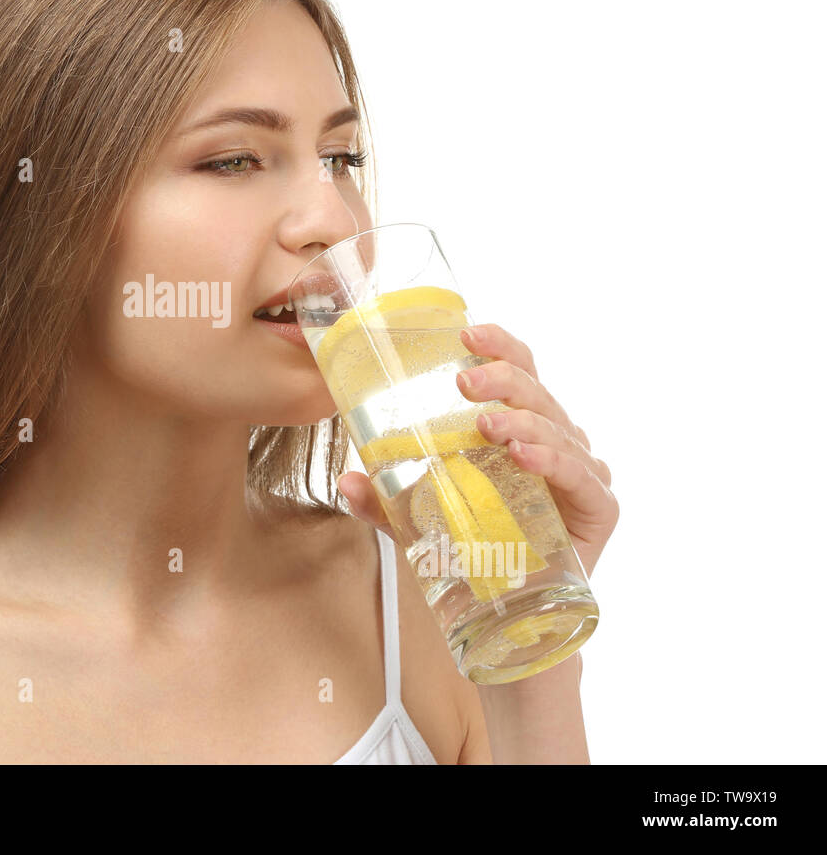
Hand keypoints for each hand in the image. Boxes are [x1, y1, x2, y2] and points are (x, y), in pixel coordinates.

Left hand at [338, 323, 617, 578]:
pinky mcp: (598, 508)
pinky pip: (578, 473)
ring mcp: (580, 471)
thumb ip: (384, 501)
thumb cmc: (473, 551)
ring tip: (487, 425)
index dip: (499, 344)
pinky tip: (523, 454)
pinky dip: (552, 459)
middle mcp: (555, 440)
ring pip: (556, 427)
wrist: (510, 615)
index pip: (519, 369)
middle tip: (463, 380)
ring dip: (521, 420)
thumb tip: (348, 481)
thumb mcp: (416, 521)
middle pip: (537, 390)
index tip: (466, 331)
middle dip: (501, 378)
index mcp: (520, 426)